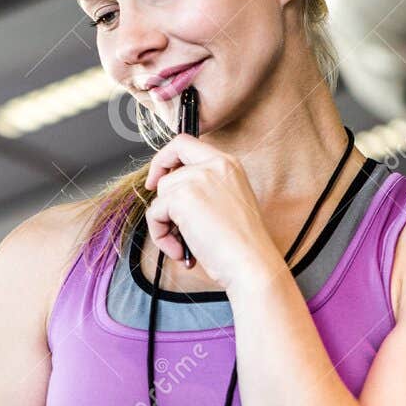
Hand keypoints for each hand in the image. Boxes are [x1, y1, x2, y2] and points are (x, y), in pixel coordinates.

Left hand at [144, 134, 277, 291]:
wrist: (251, 263)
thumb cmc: (241, 243)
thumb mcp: (227, 202)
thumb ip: (204, 188)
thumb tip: (168, 190)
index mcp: (227, 163)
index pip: (184, 143)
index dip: (165, 159)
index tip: (156, 180)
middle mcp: (214, 164)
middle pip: (167, 176)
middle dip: (164, 205)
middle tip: (172, 228)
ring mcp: (197, 178)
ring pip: (159, 197)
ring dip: (165, 225)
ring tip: (184, 246)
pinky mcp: (182, 197)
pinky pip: (154, 214)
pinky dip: (161, 236)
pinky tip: (181, 251)